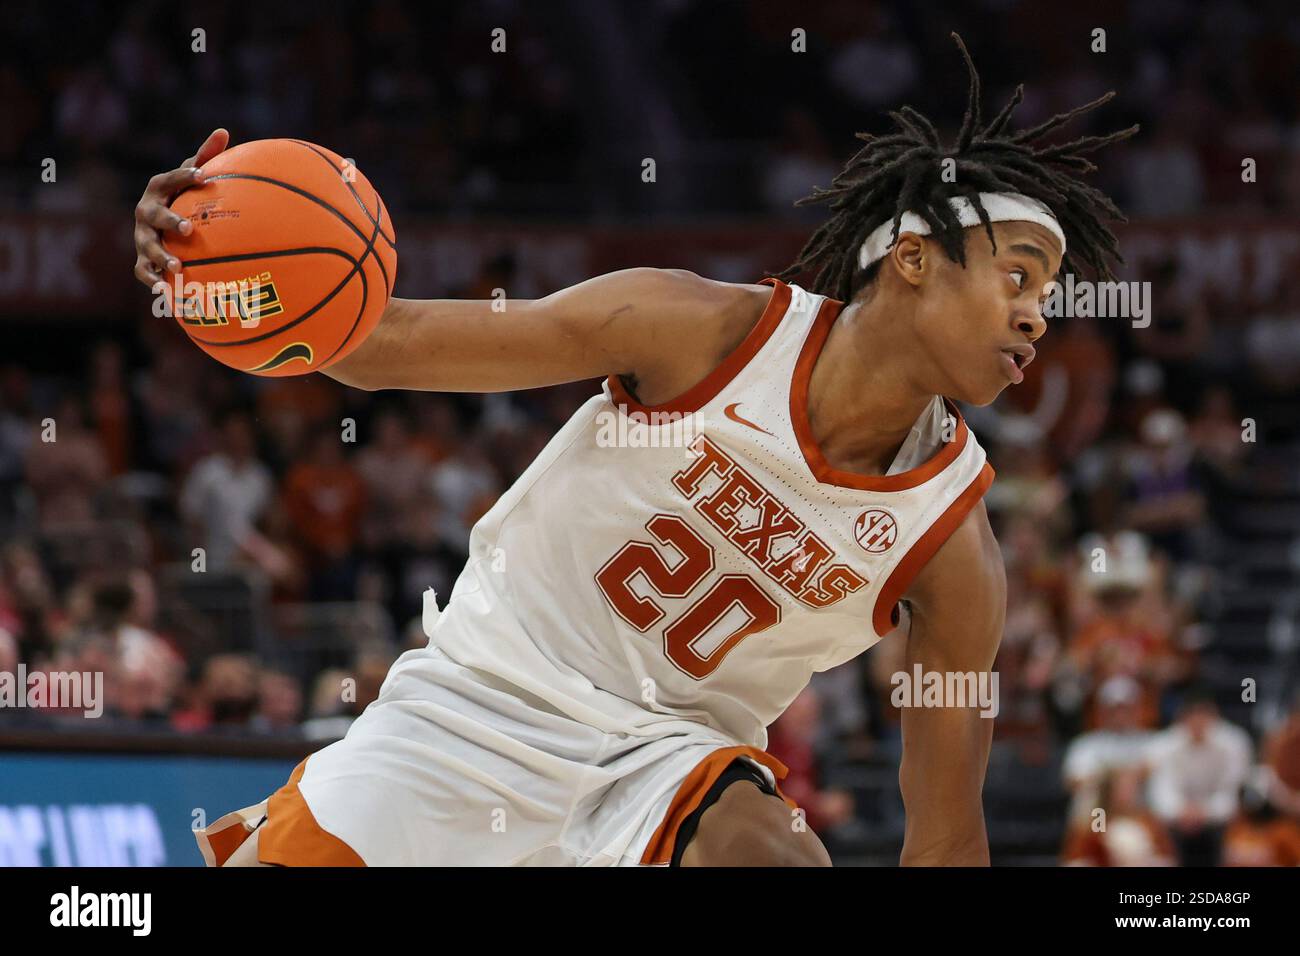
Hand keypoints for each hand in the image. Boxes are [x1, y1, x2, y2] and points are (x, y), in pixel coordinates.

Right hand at [132, 128, 229, 288]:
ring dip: (161, 257)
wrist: (159, 224)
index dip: (183, 176)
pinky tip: (167, 293)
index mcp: (158, 189)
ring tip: (179, 267)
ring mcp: (142, 238)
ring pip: (147, 248)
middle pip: (154, 216)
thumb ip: (205, 157)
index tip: (203, 175)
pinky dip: (154, 283)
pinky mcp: (142, 261)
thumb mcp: (190, 176)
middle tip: (190, 229)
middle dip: (170, 221)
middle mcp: (145, 213)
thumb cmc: (182, 195)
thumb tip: (223, 131)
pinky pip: (144, 273)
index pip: (169, 179)